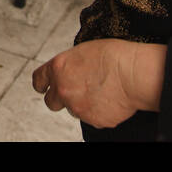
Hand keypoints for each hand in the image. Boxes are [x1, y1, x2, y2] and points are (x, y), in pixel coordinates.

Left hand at [32, 39, 166, 128]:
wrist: (133, 74)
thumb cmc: (114, 57)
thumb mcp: (83, 51)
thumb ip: (70, 64)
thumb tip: (69, 72)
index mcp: (58, 68)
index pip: (38, 80)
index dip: (41, 84)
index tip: (43, 86)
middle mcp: (63, 89)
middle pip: (50, 102)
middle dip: (60, 98)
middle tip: (74, 92)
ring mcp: (77, 107)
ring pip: (74, 110)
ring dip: (82, 104)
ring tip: (101, 91)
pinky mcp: (92, 120)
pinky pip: (92, 118)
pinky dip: (99, 112)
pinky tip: (111, 99)